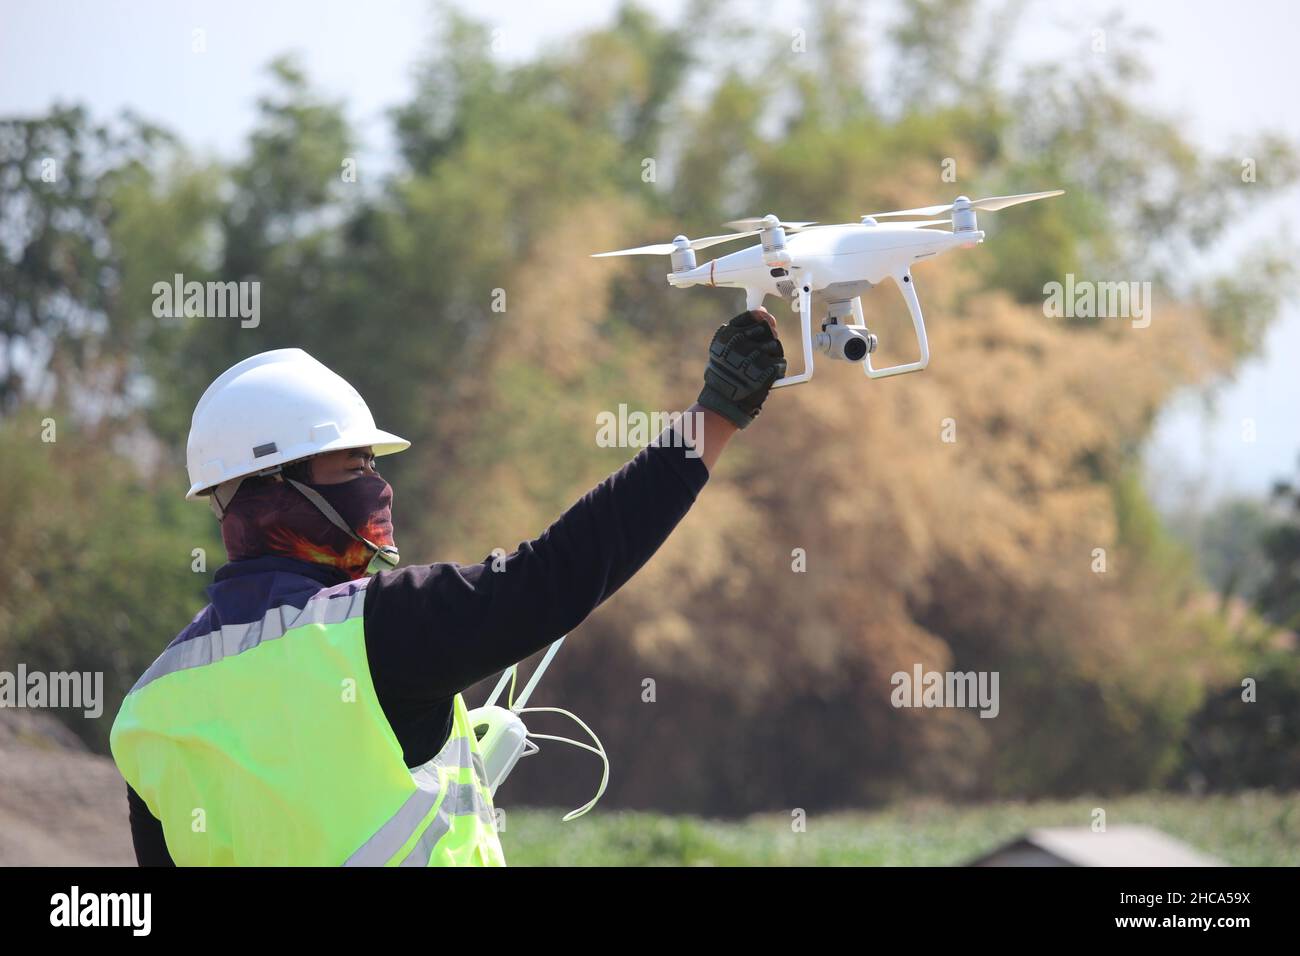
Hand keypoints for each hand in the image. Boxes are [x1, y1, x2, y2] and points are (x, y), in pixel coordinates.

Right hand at [696, 309, 785, 429]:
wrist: (722, 403)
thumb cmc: (724, 374)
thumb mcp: (724, 348)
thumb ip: (742, 329)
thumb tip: (763, 312)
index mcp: (727, 334)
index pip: (754, 316)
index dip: (762, 321)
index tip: (764, 326)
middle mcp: (739, 342)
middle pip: (769, 331)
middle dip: (768, 341)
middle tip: (757, 356)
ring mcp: (753, 355)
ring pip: (776, 347)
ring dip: (772, 357)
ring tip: (757, 369)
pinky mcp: (766, 369)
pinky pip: (780, 363)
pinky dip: (776, 371)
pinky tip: (763, 378)